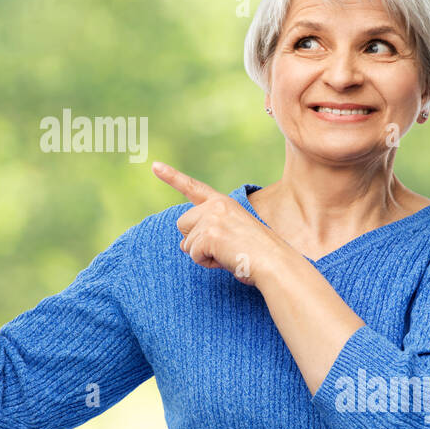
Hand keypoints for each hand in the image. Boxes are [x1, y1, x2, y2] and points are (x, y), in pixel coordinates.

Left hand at [152, 161, 287, 286]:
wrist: (275, 262)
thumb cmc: (257, 254)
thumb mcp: (232, 233)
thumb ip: (209, 230)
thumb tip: (184, 245)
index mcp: (223, 202)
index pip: (193, 188)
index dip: (172, 177)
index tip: (154, 166)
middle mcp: (216, 205)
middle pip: (182, 224)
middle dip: (194, 240)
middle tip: (220, 247)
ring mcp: (212, 218)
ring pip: (187, 243)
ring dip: (203, 254)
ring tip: (228, 253)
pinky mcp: (209, 234)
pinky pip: (194, 254)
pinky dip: (207, 262)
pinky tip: (226, 259)